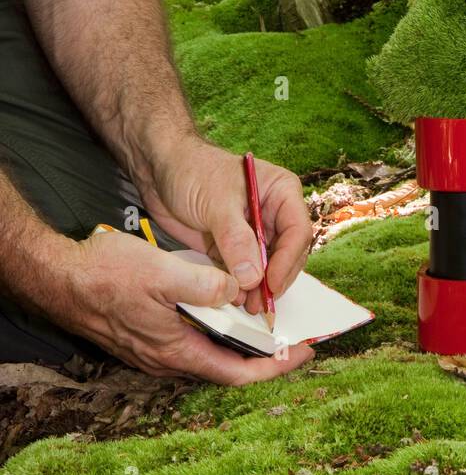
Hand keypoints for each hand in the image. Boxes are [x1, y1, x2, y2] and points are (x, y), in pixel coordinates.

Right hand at [62, 229, 313, 382]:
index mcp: (177, 352)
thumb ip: (204, 284)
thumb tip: (238, 291)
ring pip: (210, 352)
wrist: (61, 277)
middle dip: (264, 354)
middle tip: (295, 335)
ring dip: (240, 340)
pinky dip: (217, 328)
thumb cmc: (107, 275)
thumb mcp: (163, 272)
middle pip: (227, 367)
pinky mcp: (148, 334)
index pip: (238, 373)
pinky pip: (192, 339)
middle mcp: (168, 358)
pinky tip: (227, 305)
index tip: (304, 352)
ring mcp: (156, 348)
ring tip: (270, 320)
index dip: (276, 366)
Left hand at [139, 137, 314, 317]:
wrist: (159, 169)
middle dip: (275, 279)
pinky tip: (232, 298)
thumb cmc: (193, 170)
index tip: (271, 282)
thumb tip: (253, 277)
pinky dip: (241, 287)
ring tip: (245, 305)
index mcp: (281, 193)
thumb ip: (236, 239)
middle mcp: (272, 214)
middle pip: (288, 254)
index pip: (297, 230)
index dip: (288, 259)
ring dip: (259, 288)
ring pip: (267, 267)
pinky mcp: (233, 248)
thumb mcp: (217, 203)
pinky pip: (244, 273)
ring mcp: (253, 233)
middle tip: (259, 303)